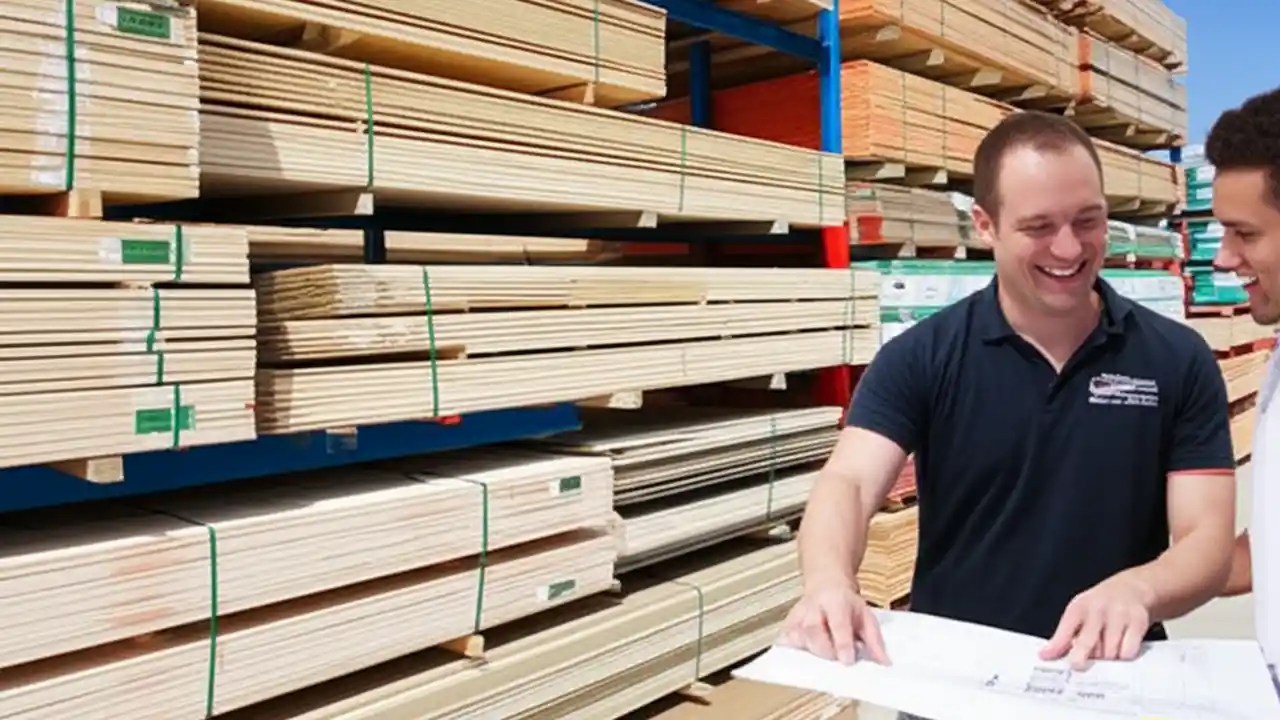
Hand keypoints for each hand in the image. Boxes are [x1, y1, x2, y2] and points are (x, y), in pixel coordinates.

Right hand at [778, 578, 889, 665]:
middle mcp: (814, 607)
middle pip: (814, 632)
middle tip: (837, 660)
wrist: (826, 583)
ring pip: (798, 637)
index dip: (842, 643)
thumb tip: (883, 662)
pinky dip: (793, 650)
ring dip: (810, 652)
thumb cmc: (846, 603)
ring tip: (821, 657)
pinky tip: (803, 654)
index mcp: (837, 602)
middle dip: (826, 651)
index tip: (848, 660)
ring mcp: (798, 615)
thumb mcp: (866, 615)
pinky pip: (786, 640)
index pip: (838, 623)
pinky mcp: (788, 623)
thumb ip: (874, 640)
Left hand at [1039, 573, 1156, 669]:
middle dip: (1081, 656)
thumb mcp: (1078, 614)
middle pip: (1087, 641)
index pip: (1066, 628)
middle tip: (1078, 665)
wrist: (1130, 589)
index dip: (1058, 646)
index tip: (1051, 658)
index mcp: (1078, 608)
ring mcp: (1119, 615)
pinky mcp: (1138, 622)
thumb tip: (1045, 655)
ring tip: (1105, 653)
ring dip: (1106, 659)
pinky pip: (1128, 651)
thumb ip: (1062, 637)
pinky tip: (1121, 651)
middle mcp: (1098, 609)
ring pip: (1109, 651)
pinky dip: (1123, 657)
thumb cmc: (1099, 607)